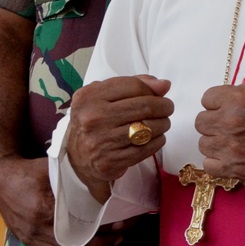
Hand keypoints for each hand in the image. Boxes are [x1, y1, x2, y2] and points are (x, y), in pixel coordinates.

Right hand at [0, 154, 123, 245]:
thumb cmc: (28, 172)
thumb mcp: (53, 170)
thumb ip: (77, 178)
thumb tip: (106, 179)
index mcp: (44, 211)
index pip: (80, 229)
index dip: (103, 232)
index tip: (120, 225)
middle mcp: (37, 230)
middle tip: (118, 238)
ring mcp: (31, 239)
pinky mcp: (27, 243)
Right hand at [64, 75, 173, 201]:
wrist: (77, 155)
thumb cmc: (97, 119)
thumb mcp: (105, 96)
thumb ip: (135, 84)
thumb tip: (164, 85)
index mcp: (89, 97)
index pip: (134, 86)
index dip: (154, 90)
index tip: (160, 95)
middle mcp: (93, 118)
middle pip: (145, 107)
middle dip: (164, 107)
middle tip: (167, 109)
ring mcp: (100, 142)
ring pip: (150, 128)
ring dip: (163, 124)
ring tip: (162, 123)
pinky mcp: (110, 162)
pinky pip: (147, 148)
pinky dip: (158, 141)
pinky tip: (155, 138)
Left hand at [196, 83, 244, 186]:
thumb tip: (235, 92)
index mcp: (241, 99)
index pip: (207, 98)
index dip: (219, 102)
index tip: (228, 108)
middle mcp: (231, 122)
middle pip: (201, 121)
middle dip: (215, 121)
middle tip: (232, 126)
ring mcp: (230, 148)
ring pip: (204, 142)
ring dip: (217, 141)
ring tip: (236, 142)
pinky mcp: (233, 170)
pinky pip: (209, 164)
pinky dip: (218, 161)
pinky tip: (234, 157)